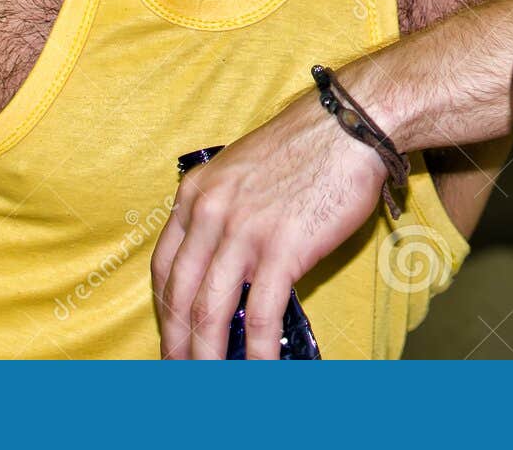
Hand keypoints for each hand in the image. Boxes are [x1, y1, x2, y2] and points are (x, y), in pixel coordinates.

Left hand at [149, 88, 386, 358]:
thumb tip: (224, 266)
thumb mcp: (241, 171)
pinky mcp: (282, 249)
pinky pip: (261, 313)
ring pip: (210, 311)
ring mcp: (243, 231)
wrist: (349, 124)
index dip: (163, 312)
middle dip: (177, 344)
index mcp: (195, 194)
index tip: (169, 338)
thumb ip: (224, 213)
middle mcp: (209, 213)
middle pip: (179, 295)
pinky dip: (257, 352)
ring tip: (210, 386)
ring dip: (207, 357)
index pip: (164, 267)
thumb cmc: (304, 147)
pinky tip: (259, 371)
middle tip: (181, 376)